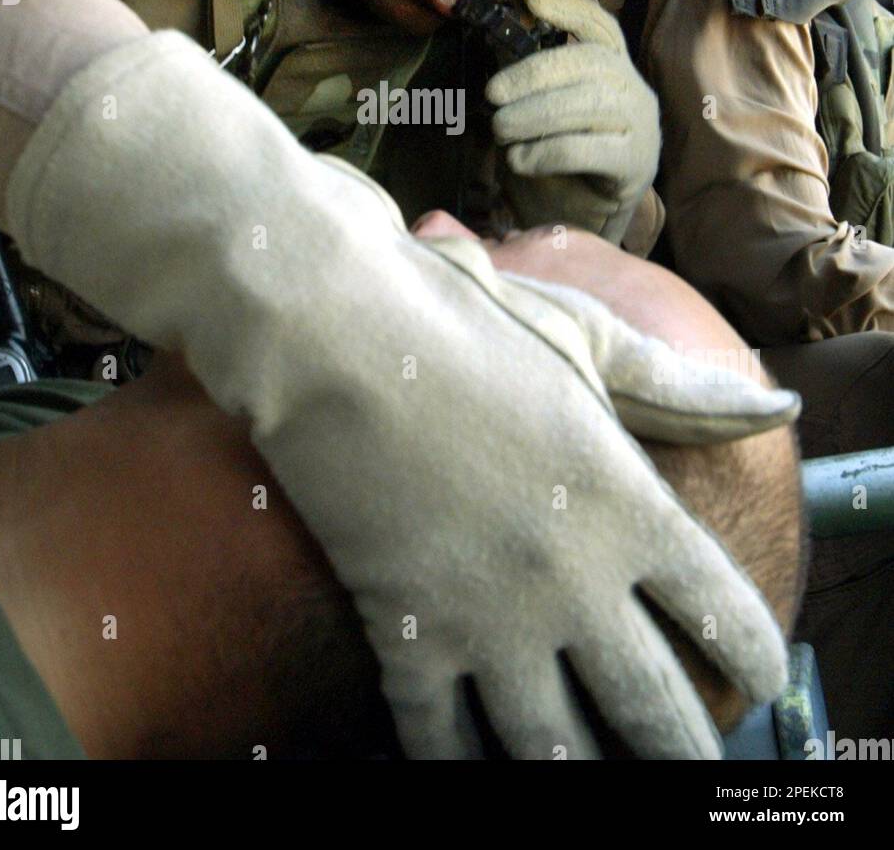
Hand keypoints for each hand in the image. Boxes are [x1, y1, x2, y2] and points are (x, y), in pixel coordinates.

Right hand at [7, 33, 795, 759]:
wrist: (337, 339)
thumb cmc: (467, 326)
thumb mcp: (588, 342)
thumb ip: (684, 390)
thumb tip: (777, 405)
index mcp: (629, 506)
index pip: (719, 607)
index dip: (751, 652)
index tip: (763, 677)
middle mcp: (574, 582)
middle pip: (652, 706)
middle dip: (683, 752)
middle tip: (696, 778)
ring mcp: (490, 620)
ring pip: (553, 747)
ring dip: (579, 776)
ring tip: (593, 789)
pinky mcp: (407, 635)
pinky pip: (441, 735)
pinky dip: (457, 765)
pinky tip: (469, 774)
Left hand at [486, 0, 660, 242]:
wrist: (583, 219)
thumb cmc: (557, 158)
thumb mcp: (538, 109)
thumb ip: (526, 78)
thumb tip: (494, 34)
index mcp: (612, 68)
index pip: (599, 26)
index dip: (567, 5)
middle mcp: (633, 90)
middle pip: (590, 62)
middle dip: (533, 73)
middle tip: (492, 95)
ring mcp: (640, 127)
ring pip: (589, 103)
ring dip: (534, 115)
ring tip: (501, 130)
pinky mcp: (635, 166)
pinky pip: (590, 149)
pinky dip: (546, 152)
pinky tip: (519, 160)